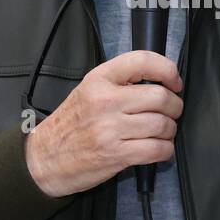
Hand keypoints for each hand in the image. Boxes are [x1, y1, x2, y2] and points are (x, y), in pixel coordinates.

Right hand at [24, 50, 183, 197]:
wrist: (44, 159)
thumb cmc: (69, 125)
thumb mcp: (87, 91)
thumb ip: (119, 82)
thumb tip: (159, 82)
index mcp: (99, 80)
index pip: (142, 61)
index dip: (167, 70)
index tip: (174, 82)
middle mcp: (105, 101)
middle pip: (160, 96)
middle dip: (174, 106)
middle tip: (171, 112)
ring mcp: (110, 128)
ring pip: (162, 124)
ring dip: (170, 130)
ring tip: (162, 132)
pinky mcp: (116, 154)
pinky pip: (157, 149)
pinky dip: (165, 150)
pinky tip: (158, 148)